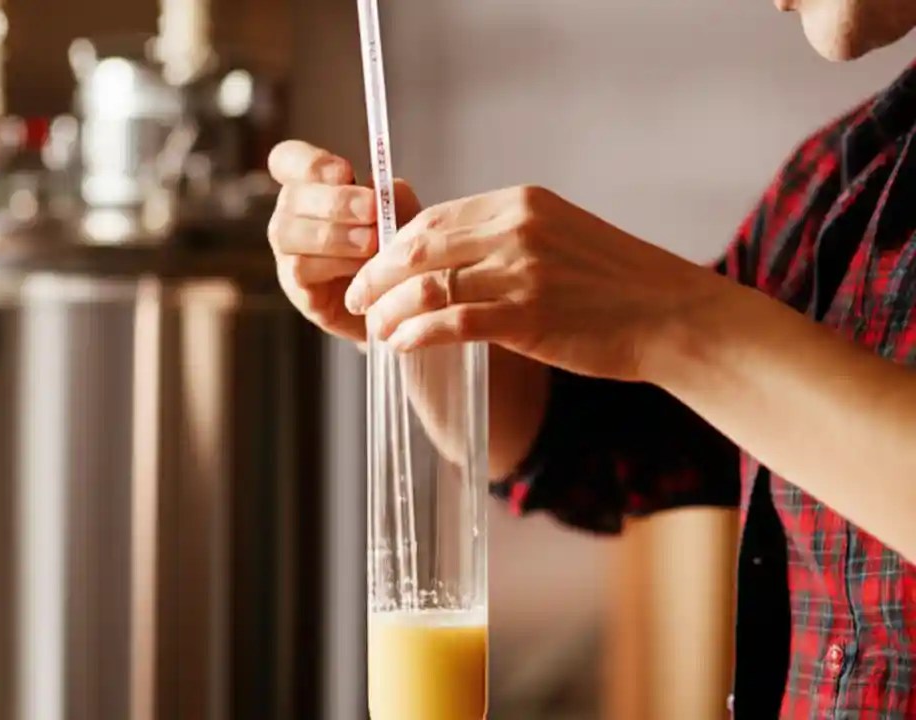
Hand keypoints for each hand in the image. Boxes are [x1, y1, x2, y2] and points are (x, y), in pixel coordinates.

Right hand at [266, 140, 421, 342]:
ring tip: (371, 242)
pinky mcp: (296, 287)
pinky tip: (361, 269)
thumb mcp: (402, 215)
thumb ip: (394, 197)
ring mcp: (288, 252)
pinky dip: (333, 264)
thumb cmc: (392, 249)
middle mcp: (291, 216)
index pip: (286, 159)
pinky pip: (301, 268)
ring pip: (289, 233)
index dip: (308, 162)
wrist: (397, 303)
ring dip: (333, 234)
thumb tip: (386, 187)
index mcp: (310, 187)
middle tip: (372, 210)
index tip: (345, 172)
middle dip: (335, 201)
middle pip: (290, 196)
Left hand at [343, 186, 730, 381]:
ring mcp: (523, 271)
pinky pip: (452, 322)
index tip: (372, 269)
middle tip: (357, 300)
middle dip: (376, 276)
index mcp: (521, 202)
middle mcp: (518, 228)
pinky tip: (402, 345)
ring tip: (376, 330)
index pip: (433, 218)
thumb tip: (441, 259)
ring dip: (390, 310)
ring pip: (428, 286)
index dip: (391, 246)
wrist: (673, 315)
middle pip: (419, 248)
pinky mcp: (529, 316)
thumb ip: (503, 239)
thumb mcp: (557, 237)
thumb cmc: (613, 284)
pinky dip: (417, 333)